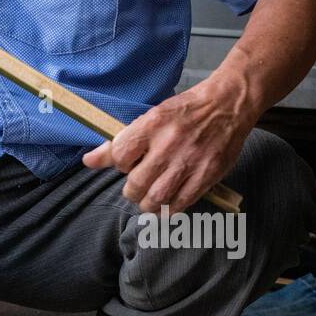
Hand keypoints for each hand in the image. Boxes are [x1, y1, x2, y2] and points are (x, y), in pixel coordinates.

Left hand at [81, 79, 253, 213]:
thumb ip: (121, 140)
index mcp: (152, 125)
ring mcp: (189, 162)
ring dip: (147, 203)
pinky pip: (180, 204)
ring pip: (156, 199)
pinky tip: (167, 202)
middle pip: (136, 184)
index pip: (119, 157)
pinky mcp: (206, 176)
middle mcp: (168, 145)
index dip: (118, 164)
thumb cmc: (186, 110)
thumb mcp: (151, 115)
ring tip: (150, 197)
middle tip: (137, 185)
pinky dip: (168, 209)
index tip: (127, 163)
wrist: (227, 105)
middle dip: (132, 190)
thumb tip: (89, 160)